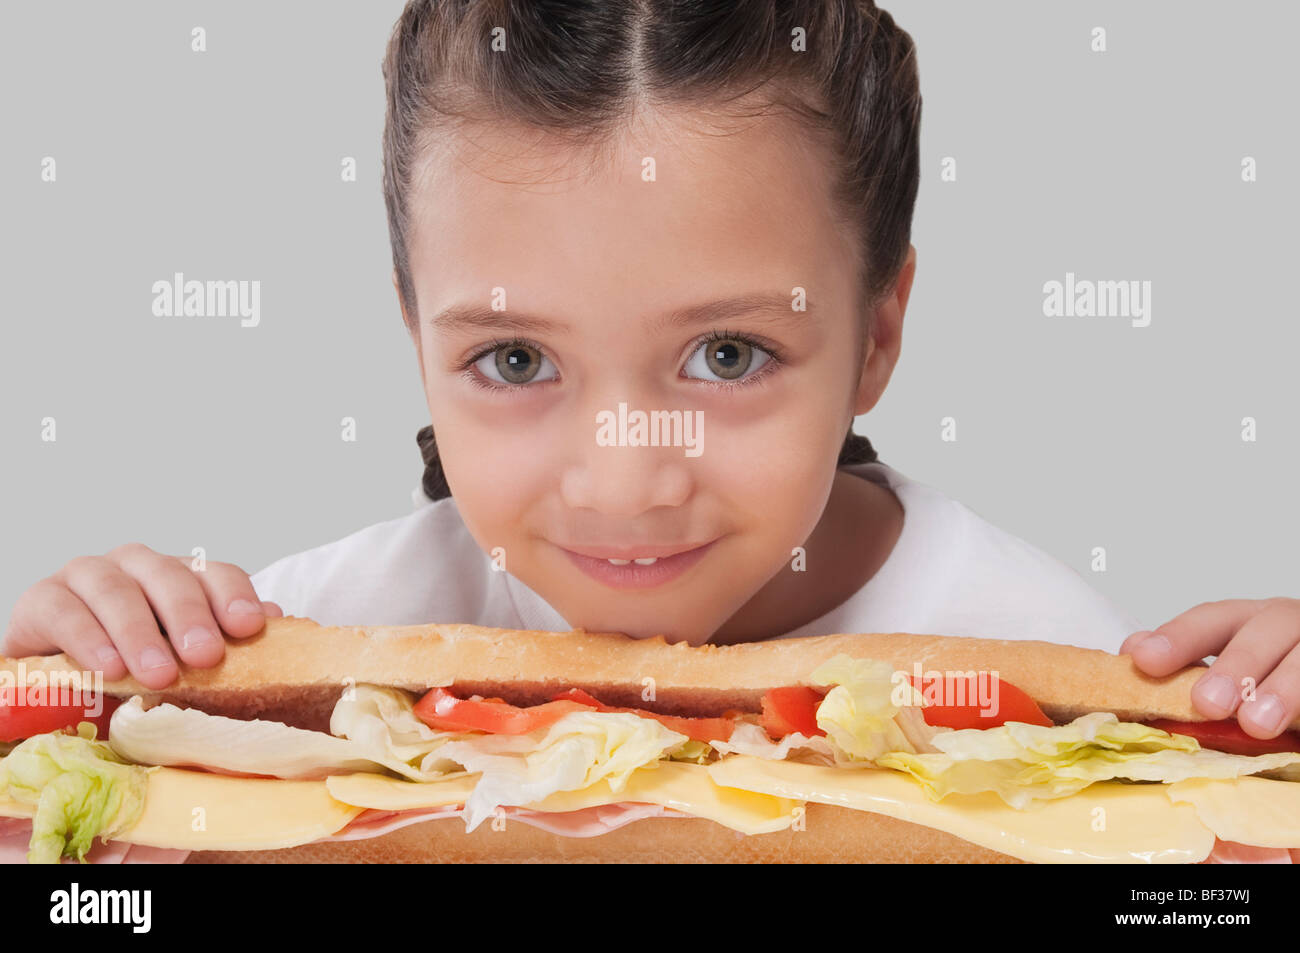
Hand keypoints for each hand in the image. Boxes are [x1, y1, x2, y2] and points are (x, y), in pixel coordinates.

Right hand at [2, 543, 282, 689]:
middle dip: (189, 616)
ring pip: (117, 590)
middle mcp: (137, 566)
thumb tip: (275, 621)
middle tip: (205, 657)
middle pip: (169, 576)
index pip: (216, 574)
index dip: (233, 597)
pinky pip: (65, 611)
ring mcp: (88, 577)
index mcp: (180, 578)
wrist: (55, 683)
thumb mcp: (182, 662)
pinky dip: (88, 640)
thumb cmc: (132, 671)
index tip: (249, 628)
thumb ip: (226, 645)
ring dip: (139, 633)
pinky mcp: (43, 600)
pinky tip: (107, 670)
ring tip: (158, 674)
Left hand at [1120, 598, 1299, 738]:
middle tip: (1207, 703)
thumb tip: (1134, 652)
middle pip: (1263, 632)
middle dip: (1234, 666)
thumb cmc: (1272, 676)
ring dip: (1281, 689)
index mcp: (1248, 621)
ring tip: (1256, 724)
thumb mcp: (1230, 667)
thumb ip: (1188, 661)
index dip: (1178, 637)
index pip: (1211, 620)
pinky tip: (1298, 725)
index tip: (1144, 660)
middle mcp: (1285, 625)